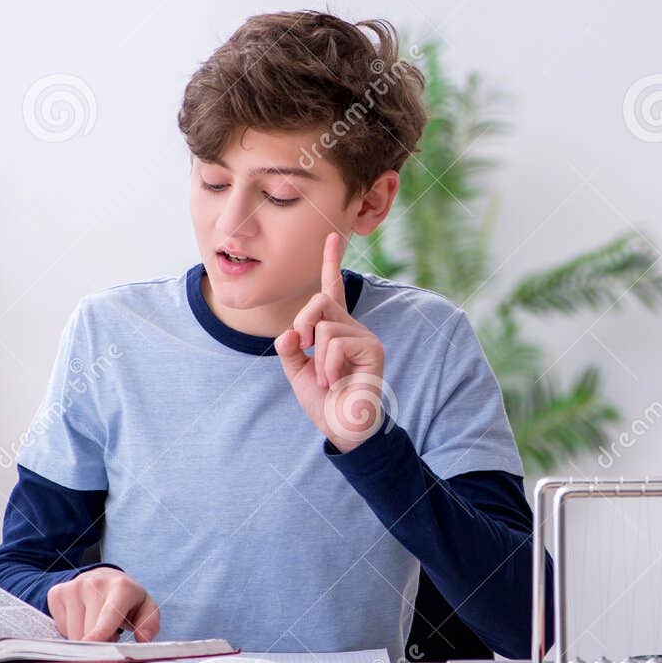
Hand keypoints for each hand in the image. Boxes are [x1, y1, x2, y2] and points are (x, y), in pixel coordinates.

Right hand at [46, 567, 159, 641]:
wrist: (104, 578)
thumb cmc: (127, 600)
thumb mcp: (146, 609)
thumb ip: (149, 625)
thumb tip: (143, 639)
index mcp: (121, 587)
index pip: (109, 614)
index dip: (100, 631)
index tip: (91, 642)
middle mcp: (94, 584)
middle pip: (89, 632)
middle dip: (99, 643)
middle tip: (111, 634)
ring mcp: (73, 587)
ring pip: (73, 634)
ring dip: (85, 638)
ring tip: (97, 625)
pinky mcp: (56, 593)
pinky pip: (60, 628)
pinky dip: (70, 631)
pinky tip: (82, 618)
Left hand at [274, 231, 388, 452]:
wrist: (343, 426)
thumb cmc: (324, 400)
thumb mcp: (297, 372)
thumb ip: (289, 350)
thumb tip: (289, 334)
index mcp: (333, 328)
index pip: (331, 289)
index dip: (330, 263)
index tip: (332, 236)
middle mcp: (351, 327)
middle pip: (319, 301)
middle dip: (302, 324)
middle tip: (301, 349)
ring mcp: (364, 337)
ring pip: (324, 326)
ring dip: (316, 357)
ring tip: (326, 377)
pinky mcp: (372, 349)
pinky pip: (335, 342)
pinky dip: (327, 364)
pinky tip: (335, 379)